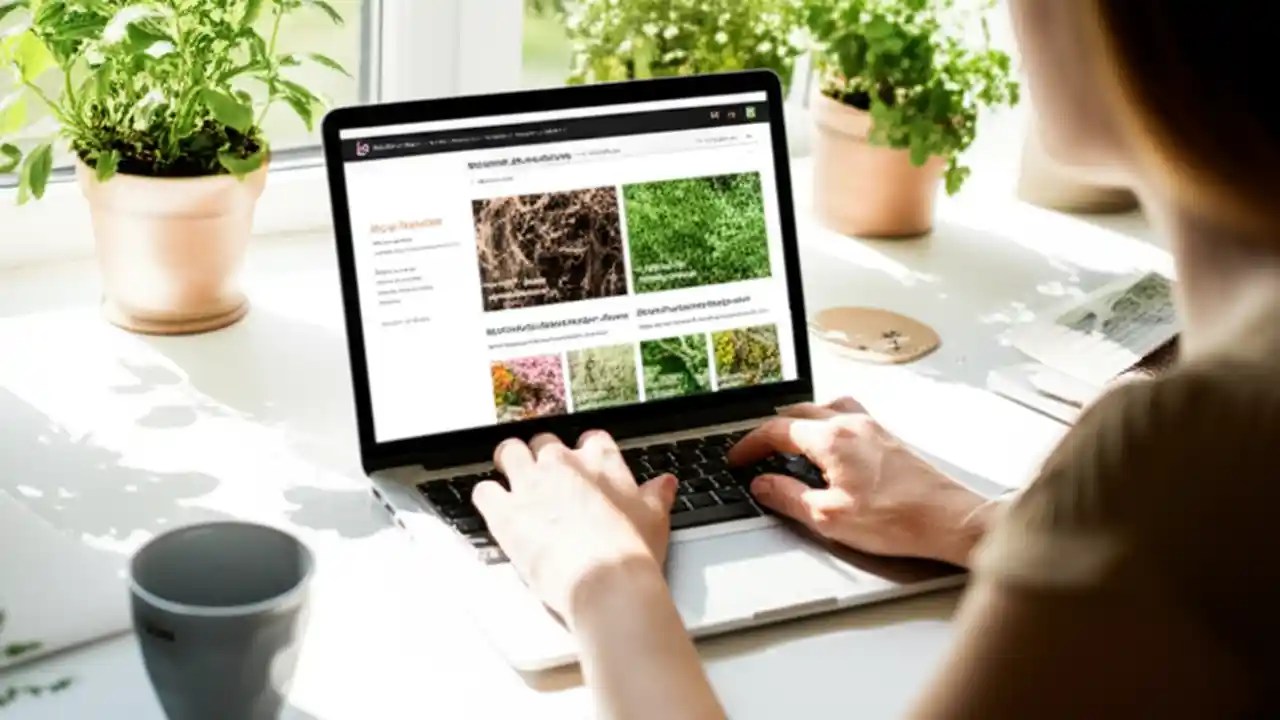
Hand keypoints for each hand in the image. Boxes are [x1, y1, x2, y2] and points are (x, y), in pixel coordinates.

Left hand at [473, 430, 678, 624]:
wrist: (605, 581)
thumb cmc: (630, 552)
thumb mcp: (655, 518)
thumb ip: (656, 496)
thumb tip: (664, 484)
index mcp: (600, 460)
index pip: (591, 439)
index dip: (585, 452)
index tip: (585, 466)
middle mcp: (561, 463)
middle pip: (543, 442)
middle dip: (543, 457)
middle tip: (546, 477)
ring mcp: (529, 484)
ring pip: (508, 453)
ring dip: (509, 463)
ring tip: (512, 480)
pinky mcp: (504, 512)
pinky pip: (484, 490)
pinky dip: (489, 498)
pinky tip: (496, 508)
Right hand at [728, 398, 993, 565]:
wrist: (948, 520)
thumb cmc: (897, 519)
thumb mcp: (828, 517)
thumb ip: (788, 497)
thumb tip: (762, 486)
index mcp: (831, 438)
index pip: (777, 430)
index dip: (750, 445)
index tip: (737, 459)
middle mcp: (851, 423)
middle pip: (798, 413)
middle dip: (771, 431)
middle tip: (755, 454)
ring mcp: (872, 427)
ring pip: (824, 409)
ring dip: (800, 422)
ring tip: (788, 445)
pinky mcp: (888, 438)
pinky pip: (847, 416)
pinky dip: (825, 425)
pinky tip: (829, 447)